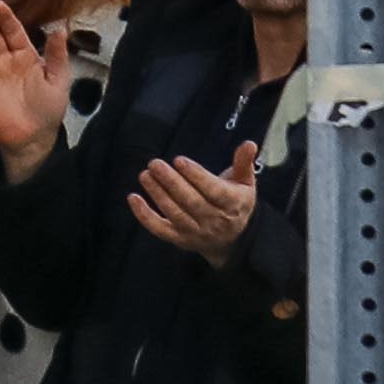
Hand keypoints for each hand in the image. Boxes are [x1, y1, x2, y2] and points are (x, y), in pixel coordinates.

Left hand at [128, 142, 261, 259]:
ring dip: (157, 194)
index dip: (196, 176)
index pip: (214, 191)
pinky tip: (133, 198)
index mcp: (232, 204)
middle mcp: (215, 221)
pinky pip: (160, 229)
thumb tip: (250, 143)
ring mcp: (196, 232)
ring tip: (145, 174)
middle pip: (191, 202)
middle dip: (171, 182)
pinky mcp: (180, 240)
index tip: (179, 160)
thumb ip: (244, 162)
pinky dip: (144, 216)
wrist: (231, 240)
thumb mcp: (245, 182)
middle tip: (155, 163)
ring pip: (175, 214)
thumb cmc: (235, 202)